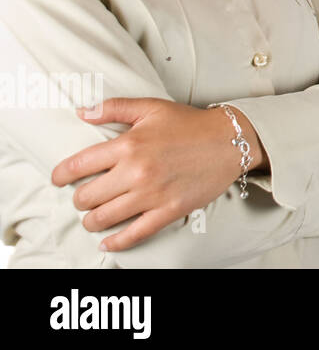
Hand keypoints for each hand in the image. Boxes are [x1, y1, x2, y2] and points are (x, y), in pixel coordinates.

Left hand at [51, 97, 266, 252]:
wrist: (229, 141)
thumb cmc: (190, 123)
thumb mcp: (152, 108)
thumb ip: (114, 108)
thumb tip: (81, 112)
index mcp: (128, 145)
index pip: (77, 166)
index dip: (60, 174)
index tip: (58, 178)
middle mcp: (135, 172)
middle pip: (86, 197)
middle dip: (80, 198)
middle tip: (85, 196)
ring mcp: (151, 195)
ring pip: (103, 218)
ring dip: (92, 220)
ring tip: (94, 216)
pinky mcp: (168, 211)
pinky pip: (134, 234)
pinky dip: (116, 241)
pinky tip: (108, 241)